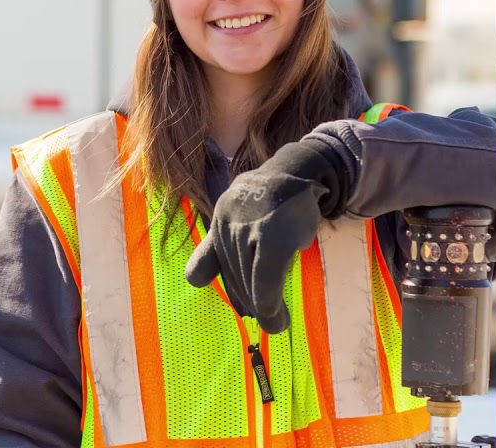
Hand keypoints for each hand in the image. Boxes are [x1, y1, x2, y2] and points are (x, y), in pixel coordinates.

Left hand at [184, 139, 350, 333]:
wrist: (300, 170)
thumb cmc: (269, 201)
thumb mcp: (234, 217)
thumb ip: (215, 246)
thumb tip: (195, 280)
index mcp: (217, 221)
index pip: (204, 266)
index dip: (222, 288)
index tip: (242, 304)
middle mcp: (227, 222)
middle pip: (233, 276)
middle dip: (249, 302)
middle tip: (267, 320)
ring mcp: (250, 227)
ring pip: (249, 279)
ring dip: (263, 308)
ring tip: (276, 324)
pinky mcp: (275, 235)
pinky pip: (267, 276)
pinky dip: (269, 299)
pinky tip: (276, 315)